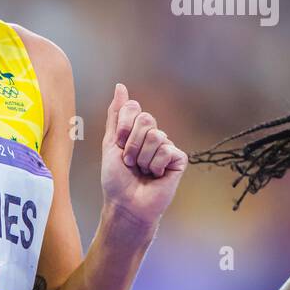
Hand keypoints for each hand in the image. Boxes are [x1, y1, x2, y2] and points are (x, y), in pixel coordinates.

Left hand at [101, 83, 186, 226]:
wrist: (126, 203)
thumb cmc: (116, 178)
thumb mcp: (111, 143)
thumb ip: (116, 114)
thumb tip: (120, 86)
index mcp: (136, 130)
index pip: (133, 109)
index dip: (123, 128)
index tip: (118, 144)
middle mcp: (153, 135)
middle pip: (145, 120)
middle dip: (131, 144)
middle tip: (130, 162)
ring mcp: (167, 146)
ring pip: (156, 136)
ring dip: (142, 157)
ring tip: (141, 170)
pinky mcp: (179, 159)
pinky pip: (167, 150)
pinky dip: (156, 165)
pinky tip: (156, 175)